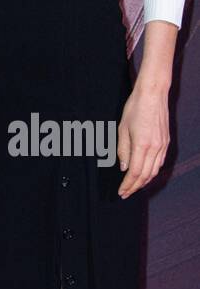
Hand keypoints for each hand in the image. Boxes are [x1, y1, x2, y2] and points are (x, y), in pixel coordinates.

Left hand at [116, 83, 169, 197]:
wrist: (153, 94)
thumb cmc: (135, 108)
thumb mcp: (122, 128)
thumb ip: (123, 150)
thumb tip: (124, 167)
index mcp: (142, 145)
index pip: (135, 173)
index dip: (128, 185)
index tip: (121, 192)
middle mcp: (155, 148)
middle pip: (146, 175)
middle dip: (135, 187)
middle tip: (126, 193)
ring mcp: (162, 146)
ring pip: (154, 171)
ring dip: (144, 181)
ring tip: (134, 186)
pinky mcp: (166, 142)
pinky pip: (160, 162)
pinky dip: (152, 172)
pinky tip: (146, 174)